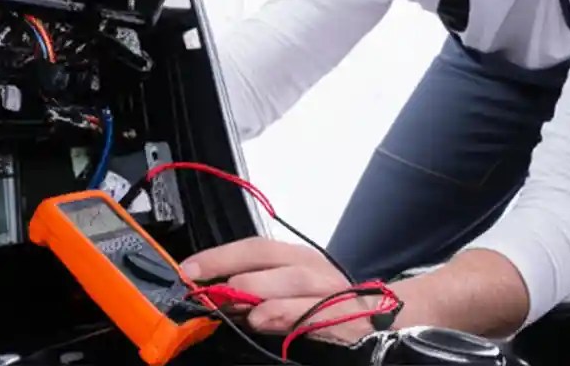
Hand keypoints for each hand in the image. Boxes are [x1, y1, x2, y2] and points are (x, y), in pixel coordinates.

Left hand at [180, 237, 382, 345]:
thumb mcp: (289, 296)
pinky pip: (312, 309)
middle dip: (229, 265)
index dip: (219, 256)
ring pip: (292, 277)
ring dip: (257, 287)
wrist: (381, 322)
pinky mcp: (342, 313)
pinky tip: (262, 317)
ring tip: (231, 298)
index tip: (189, 269)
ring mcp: (330, 288)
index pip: (254, 247)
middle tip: (201, 281)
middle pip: (268, 256)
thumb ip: (255, 294)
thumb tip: (217, 296)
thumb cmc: (327, 307)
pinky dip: (285, 312)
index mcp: (297, 257)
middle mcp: (313, 266)